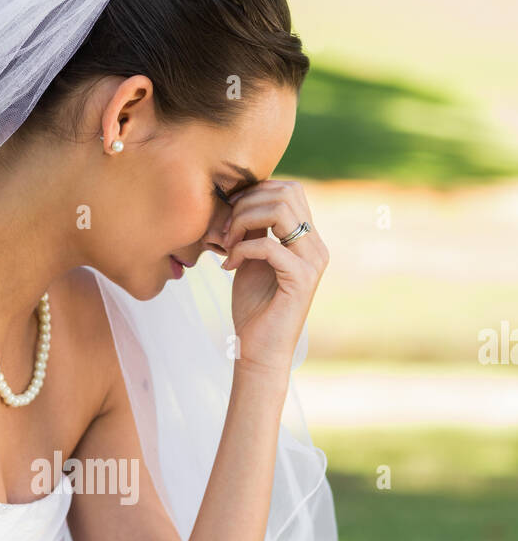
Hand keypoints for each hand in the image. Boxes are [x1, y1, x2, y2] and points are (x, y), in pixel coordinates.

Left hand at [221, 179, 328, 376]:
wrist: (259, 349)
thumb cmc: (253, 307)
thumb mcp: (250, 259)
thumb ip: (253, 230)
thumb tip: (241, 199)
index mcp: (307, 238)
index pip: (288, 190)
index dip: (254, 192)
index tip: (228, 213)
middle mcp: (316, 246)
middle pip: (286, 193)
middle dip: (246, 204)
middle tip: (224, 230)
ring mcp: (313, 261)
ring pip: (280, 211)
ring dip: (244, 221)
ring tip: (226, 244)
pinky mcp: (302, 279)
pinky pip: (268, 246)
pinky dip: (241, 250)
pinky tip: (228, 266)